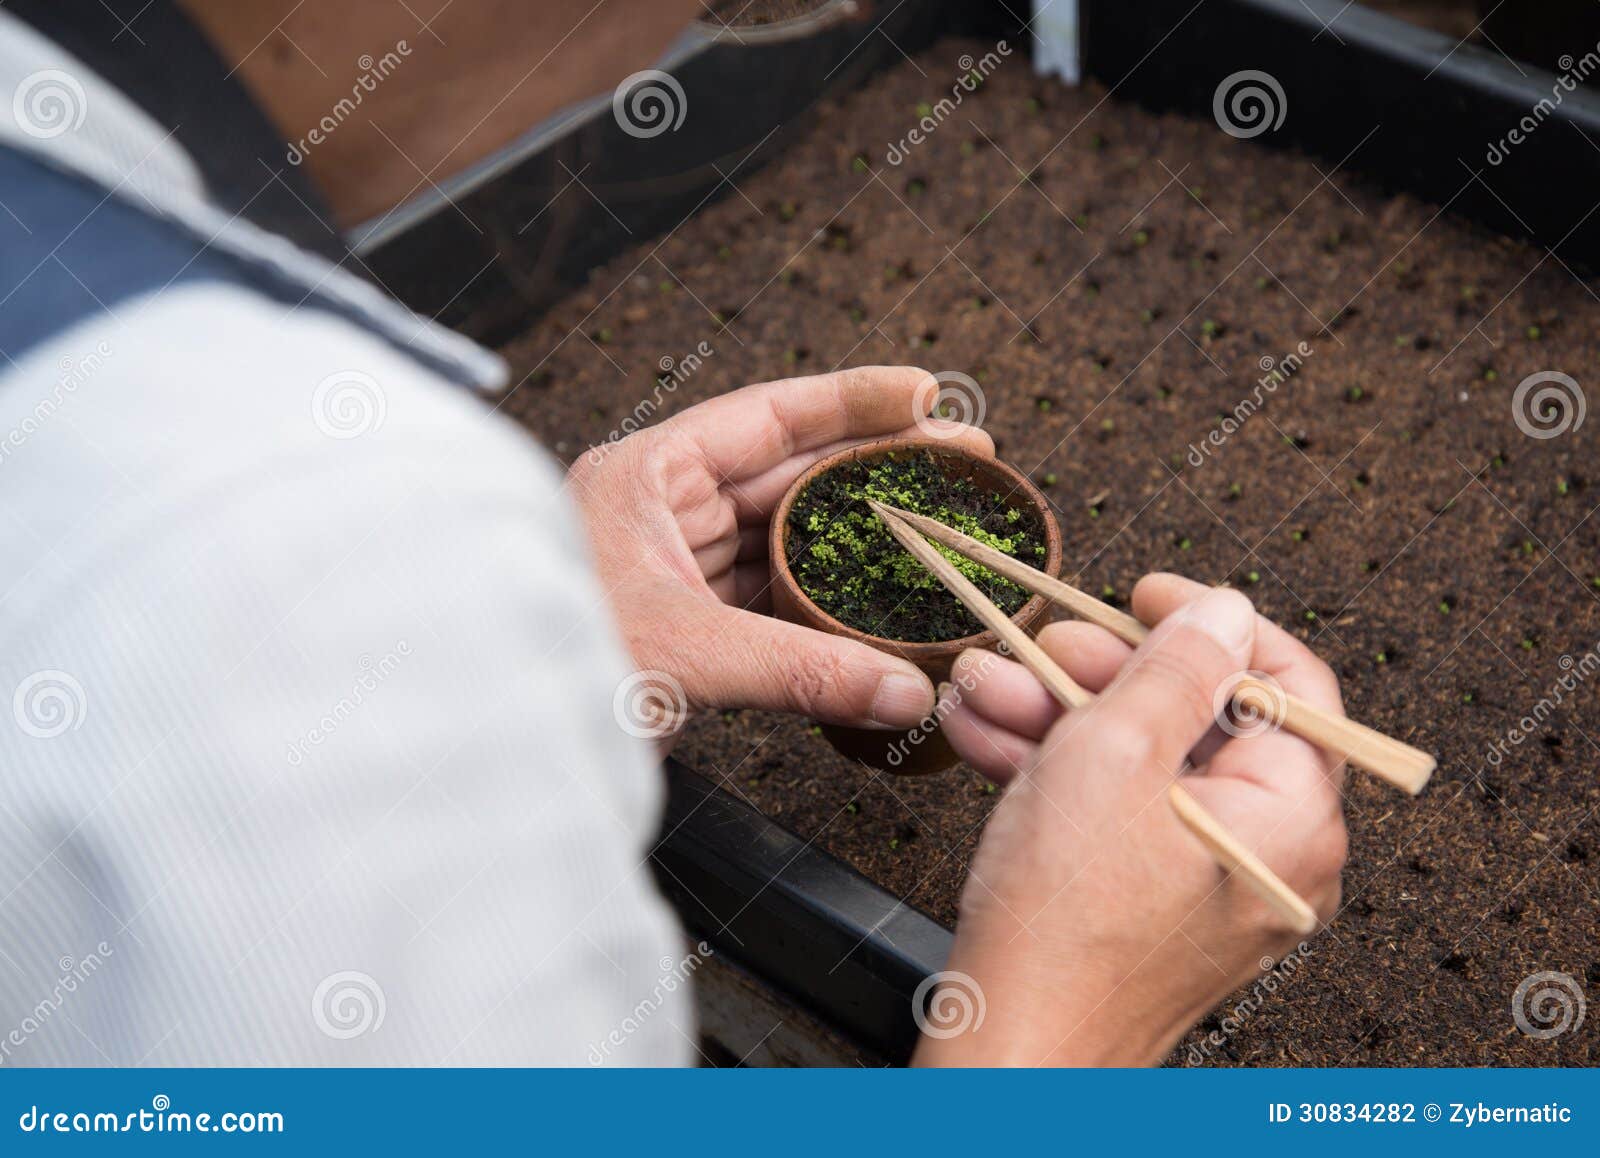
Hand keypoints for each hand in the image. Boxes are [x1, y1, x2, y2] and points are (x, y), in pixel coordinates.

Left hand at [567, 366, 992, 738]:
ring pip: (783, 536)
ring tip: (931, 530)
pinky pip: (766, 595)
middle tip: (960, 462)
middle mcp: (661, 507)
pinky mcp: (681, 619)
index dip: (855, 401)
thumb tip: (903, 691)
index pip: (769, 416)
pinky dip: (820, 600)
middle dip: (875, 468)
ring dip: (855, 539)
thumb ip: (802, 669)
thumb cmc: (545, 667)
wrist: (488, 738)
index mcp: (647, 475)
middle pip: (789, 471)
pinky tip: (873, 600)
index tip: (926, 395)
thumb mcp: (685, 655)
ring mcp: (672, 563)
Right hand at [915, 576, 1347, 1065]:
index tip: (1151, 596)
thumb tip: (1222, 611)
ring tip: (987, 687)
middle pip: (1199, 720)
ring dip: (1056, 715)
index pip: (1287, 685)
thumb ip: (1175, 669)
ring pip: (1140, 762)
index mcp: (1291, 819)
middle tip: (1045, 645)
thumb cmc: (1065, 929)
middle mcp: (1265, 855)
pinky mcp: (1149, 902)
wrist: (1009, 1047)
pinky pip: (1114, 811)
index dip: (1214, 624)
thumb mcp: (1113, 755)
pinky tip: (989, 737)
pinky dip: (1054, 770)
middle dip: (1101, 672)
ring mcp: (1206, 882)